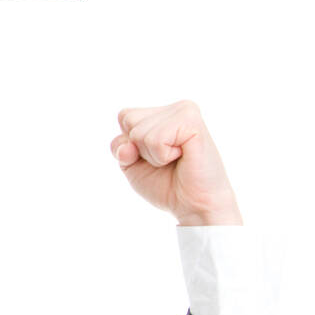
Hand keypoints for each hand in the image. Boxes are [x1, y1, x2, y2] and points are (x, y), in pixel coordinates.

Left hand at [109, 100, 242, 225]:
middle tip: (167, 161)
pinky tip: (183, 157)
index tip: (153, 157)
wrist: (195, 206)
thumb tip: (128, 145)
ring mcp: (185, 110)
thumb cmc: (167, 185)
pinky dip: (162, 156)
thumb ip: (120, 147)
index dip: (129, 144)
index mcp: (163, 113)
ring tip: (176, 160)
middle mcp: (175, 108)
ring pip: (140, 132)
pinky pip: (155, 140)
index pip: (124, 116)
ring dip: (152, 156)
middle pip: (128, 120)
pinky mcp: (192, 121)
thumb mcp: (132, 165)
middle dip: (140, 149)